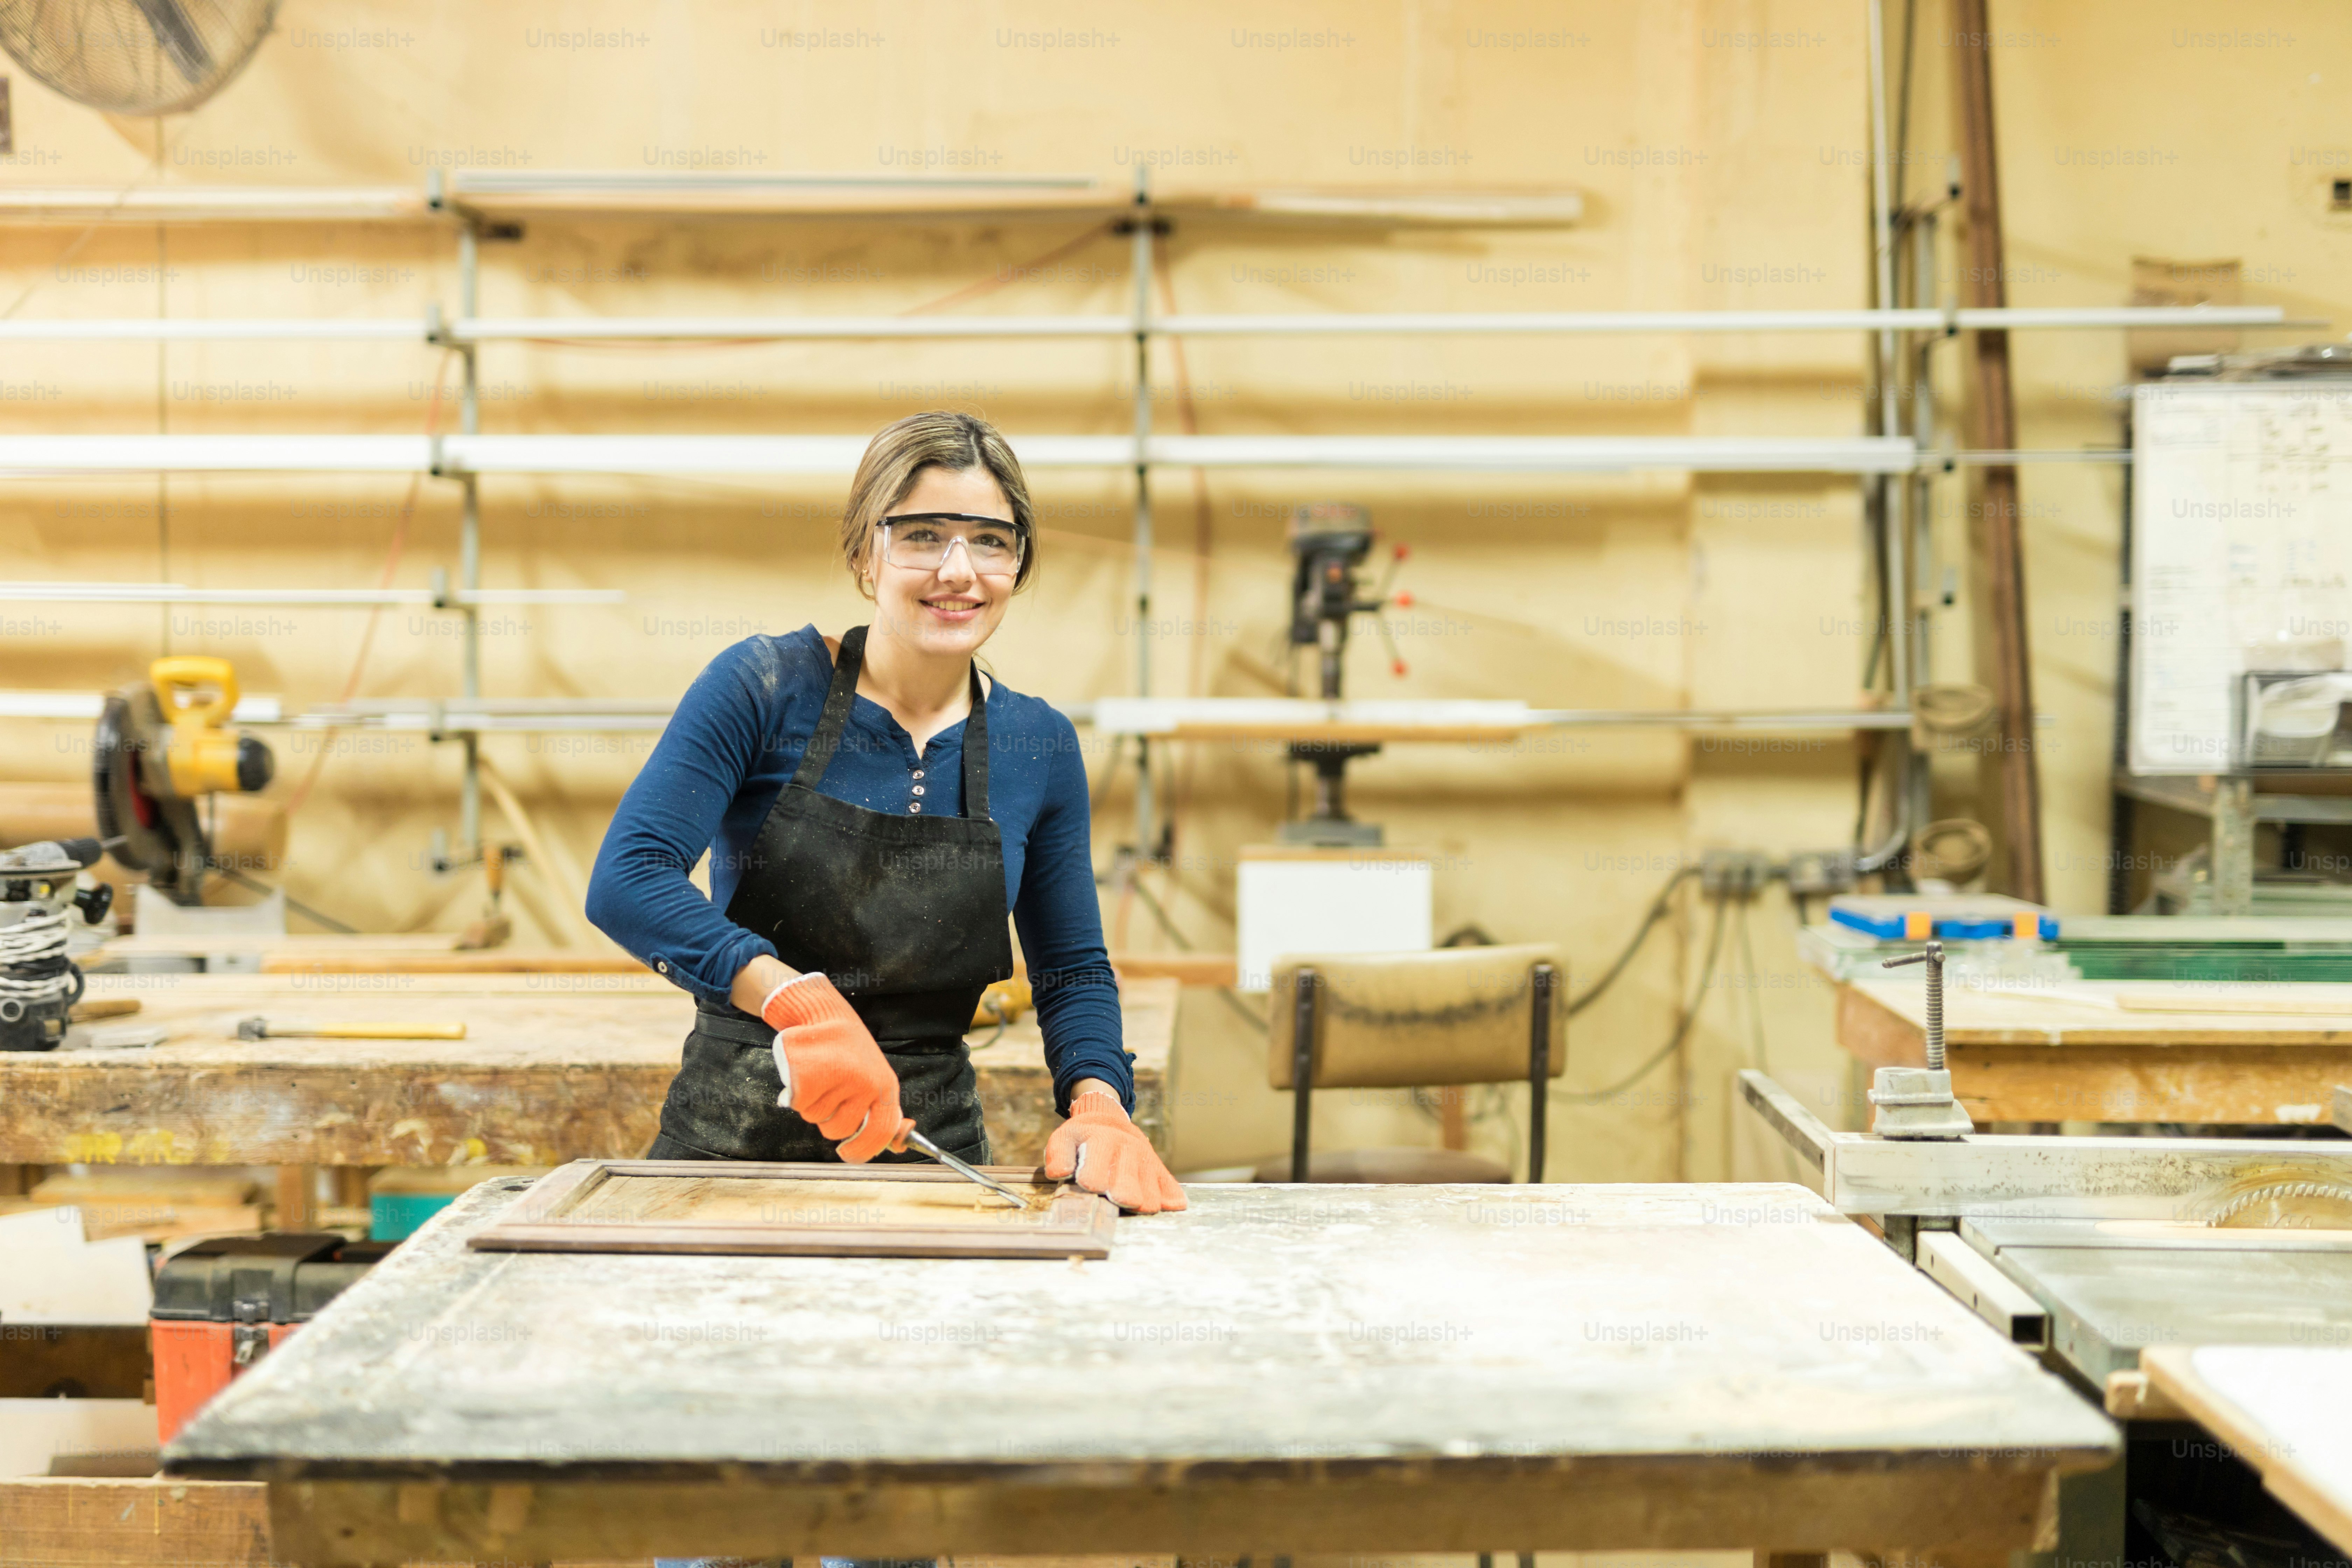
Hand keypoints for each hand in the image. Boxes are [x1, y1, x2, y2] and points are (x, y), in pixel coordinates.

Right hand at [762, 974, 910, 1162]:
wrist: (822, 1014)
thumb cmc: (849, 1052)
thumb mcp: (875, 1077)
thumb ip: (882, 1111)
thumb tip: (898, 1146)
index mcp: (885, 1086)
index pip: (881, 1131)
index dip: (863, 1150)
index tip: (847, 1154)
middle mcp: (866, 1083)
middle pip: (838, 1130)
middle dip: (828, 1119)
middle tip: (828, 1091)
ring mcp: (839, 1079)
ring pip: (815, 1117)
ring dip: (812, 1103)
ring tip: (819, 1075)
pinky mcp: (811, 1076)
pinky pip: (798, 1105)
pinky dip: (795, 1094)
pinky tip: (804, 1072)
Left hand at [1043, 1090, 1185, 1213]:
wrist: (1108, 1119)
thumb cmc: (1082, 1137)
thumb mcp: (1063, 1139)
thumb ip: (1058, 1156)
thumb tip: (1060, 1174)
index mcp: (1102, 1141)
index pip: (1096, 1177)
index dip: (1091, 1186)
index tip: (1088, 1187)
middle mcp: (1129, 1150)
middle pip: (1128, 1193)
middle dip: (1119, 1201)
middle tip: (1113, 1199)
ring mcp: (1147, 1161)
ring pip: (1150, 1199)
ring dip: (1138, 1206)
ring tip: (1127, 1202)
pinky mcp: (1160, 1170)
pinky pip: (1170, 1191)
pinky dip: (1169, 1202)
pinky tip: (1165, 1206)